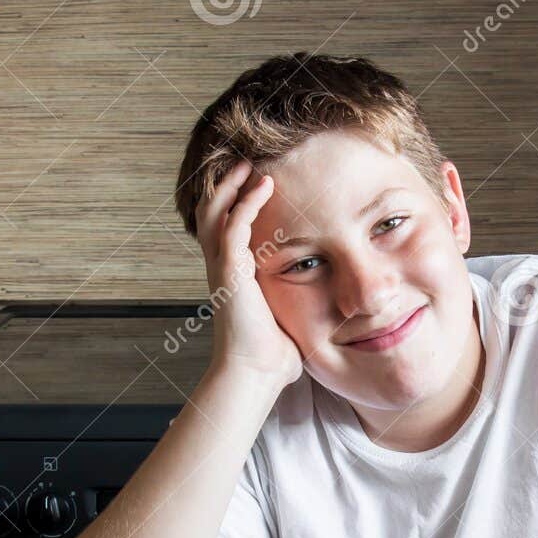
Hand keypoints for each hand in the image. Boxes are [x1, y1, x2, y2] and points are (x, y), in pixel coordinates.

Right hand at [195, 160, 302, 390]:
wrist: (257, 372)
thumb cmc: (274, 354)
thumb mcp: (287, 315)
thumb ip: (296, 300)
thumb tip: (327, 301)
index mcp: (232, 276)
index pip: (224, 229)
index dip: (234, 204)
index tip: (256, 184)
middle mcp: (221, 268)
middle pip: (211, 213)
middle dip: (227, 186)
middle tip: (247, 164)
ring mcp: (221, 268)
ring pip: (215, 212)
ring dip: (234, 185)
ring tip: (251, 166)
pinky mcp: (229, 270)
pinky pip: (233, 224)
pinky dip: (247, 201)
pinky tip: (264, 186)